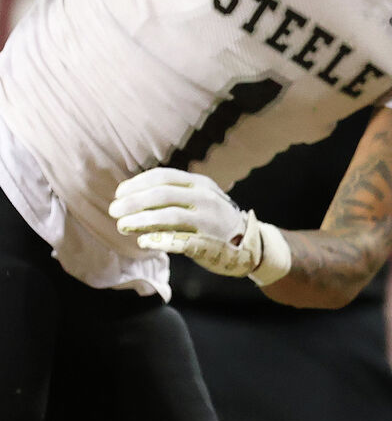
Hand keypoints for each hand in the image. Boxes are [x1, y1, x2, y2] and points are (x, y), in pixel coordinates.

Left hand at [109, 168, 289, 283]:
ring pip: (168, 217)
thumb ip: (176, 192)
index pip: (164, 177)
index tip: (119, 193)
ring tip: (122, 225)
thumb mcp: (202, 197)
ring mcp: (208, 222)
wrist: (250, 243)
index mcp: (201, 184)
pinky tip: (143, 242)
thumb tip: (134, 194)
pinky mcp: (207, 244)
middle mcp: (205, 199)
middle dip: (133, 202)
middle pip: (162, 195)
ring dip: (140, 221)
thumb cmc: (215, 219)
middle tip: (113, 210)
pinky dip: (157, 241)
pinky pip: (178, 241)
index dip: (137, 184)